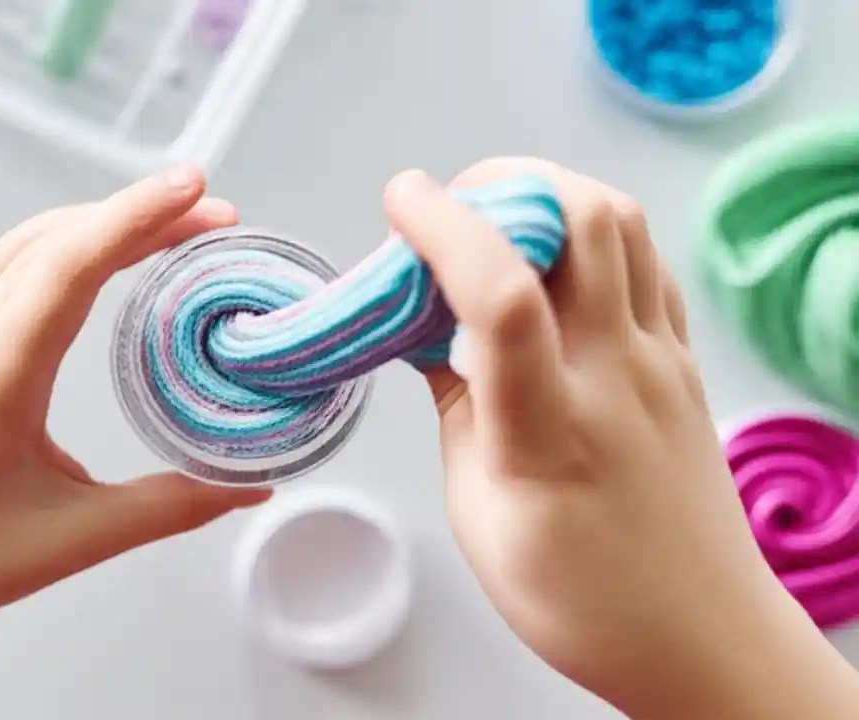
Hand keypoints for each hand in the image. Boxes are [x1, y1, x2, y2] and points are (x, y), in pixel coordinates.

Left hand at [0, 165, 269, 626]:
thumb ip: (176, 506)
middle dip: (138, 213)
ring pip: (29, 246)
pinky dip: (69, 249)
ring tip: (174, 225)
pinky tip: (107, 260)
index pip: (69, 267)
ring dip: (101, 224)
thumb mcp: (82, 537)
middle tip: (215, 214)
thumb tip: (254, 484)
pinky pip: (10, 270)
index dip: (136, 217)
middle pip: (55, 240)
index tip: (196, 188)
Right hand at [385, 160, 858, 718]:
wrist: (698, 635)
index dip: (445, 228)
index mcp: (548, 431)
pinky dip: (594, 233)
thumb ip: (455, 409)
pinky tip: (555, 263)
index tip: (401, 199)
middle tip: (450, 208)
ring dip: (553, 194)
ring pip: (625, 224)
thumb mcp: (479, 514)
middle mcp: (616, 378)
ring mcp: (662, 362)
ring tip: (498, 222)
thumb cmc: (576, 595)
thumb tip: (425, 336)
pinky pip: (648, 262)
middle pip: (584, 222)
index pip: (503, 297)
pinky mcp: (686, 361)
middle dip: (503, 182)